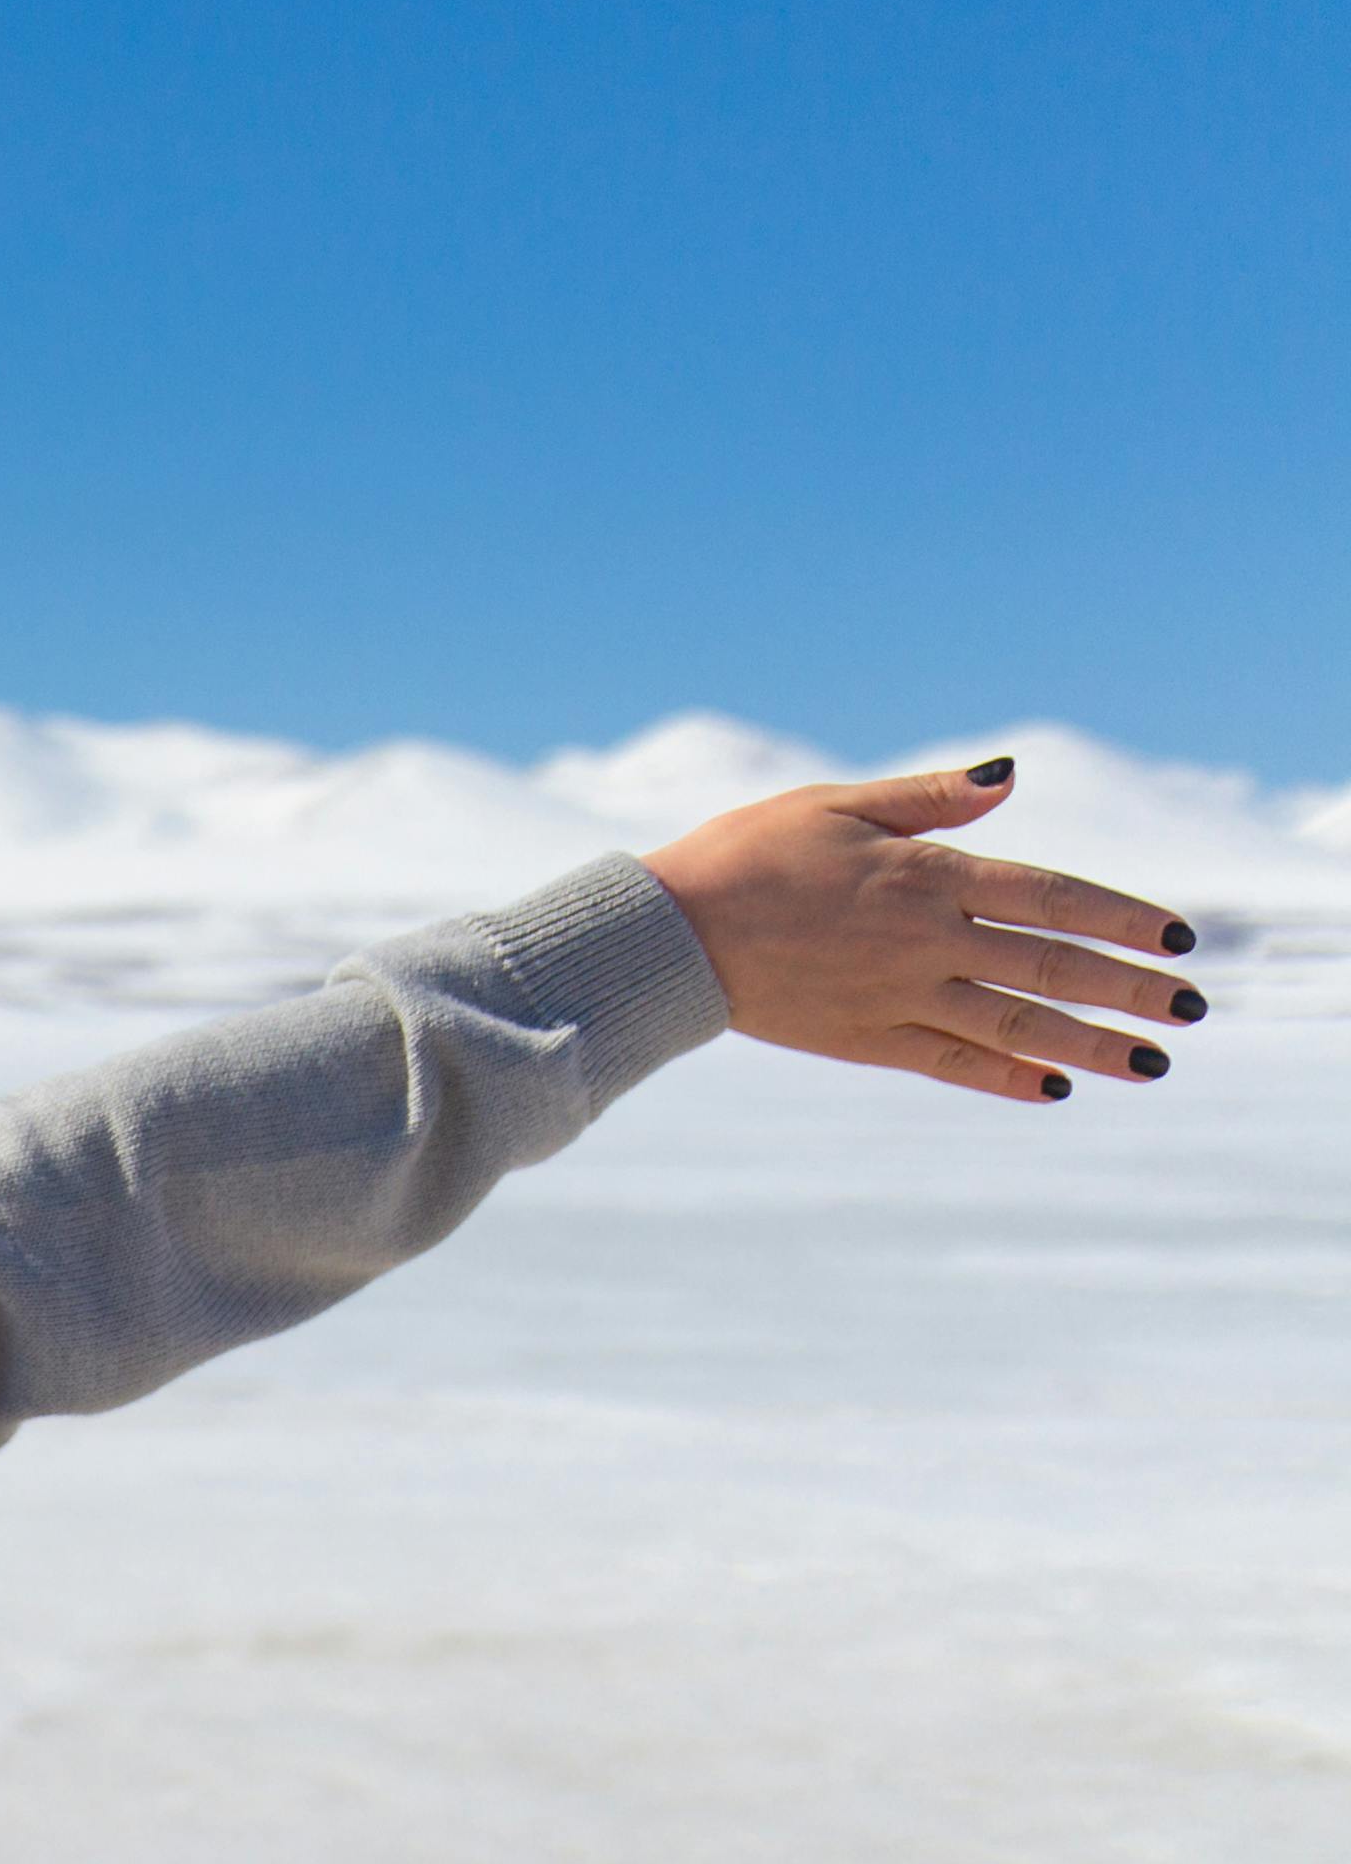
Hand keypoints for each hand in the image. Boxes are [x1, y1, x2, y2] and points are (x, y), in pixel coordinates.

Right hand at [641, 758, 1203, 1104]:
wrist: (670, 932)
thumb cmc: (747, 852)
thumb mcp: (836, 804)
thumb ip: (930, 799)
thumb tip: (1010, 777)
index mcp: (927, 875)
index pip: (1051, 896)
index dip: (1120, 916)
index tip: (1177, 937)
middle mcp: (928, 940)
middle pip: (1052, 966)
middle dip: (1131, 987)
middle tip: (1193, 1007)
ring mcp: (901, 996)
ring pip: (1018, 1023)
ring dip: (1094, 1043)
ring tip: (1153, 1061)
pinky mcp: (868, 1040)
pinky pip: (955, 1062)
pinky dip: (1009, 1075)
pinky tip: (1054, 1086)